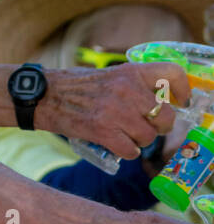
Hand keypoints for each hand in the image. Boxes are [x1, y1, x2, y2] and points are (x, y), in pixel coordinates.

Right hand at [41, 63, 187, 158]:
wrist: (41, 95)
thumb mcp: (108, 75)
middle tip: (143, 125)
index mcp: (129, 71)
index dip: (183, 91)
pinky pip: (131, 151)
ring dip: (138, 140)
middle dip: (157, 127)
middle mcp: (126, 89)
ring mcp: (115, 111)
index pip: (174, 74)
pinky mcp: (102, 131)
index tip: (179, 102)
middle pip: (166, 117)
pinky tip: (114, 144)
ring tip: (122, 133)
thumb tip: (162, 102)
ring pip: (148, 137)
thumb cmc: (75, 87)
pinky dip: (125, 151)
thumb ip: (134, 84)